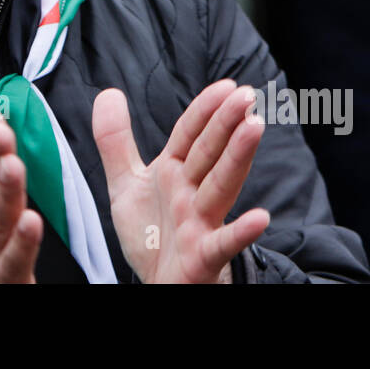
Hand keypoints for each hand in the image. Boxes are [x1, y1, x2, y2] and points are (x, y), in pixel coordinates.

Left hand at [93, 79, 269, 283]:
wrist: (157, 283)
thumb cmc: (151, 233)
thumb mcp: (125, 183)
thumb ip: (115, 141)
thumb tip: (108, 92)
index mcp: (174, 172)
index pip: (190, 134)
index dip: (205, 110)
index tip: (227, 86)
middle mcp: (191, 193)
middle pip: (209, 153)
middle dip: (226, 124)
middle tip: (248, 95)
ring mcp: (200, 223)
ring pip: (221, 186)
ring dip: (238, 158)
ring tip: (256, 127)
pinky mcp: (203, 256)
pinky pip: (223, 243)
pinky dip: (241, 231)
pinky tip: (260, 218)